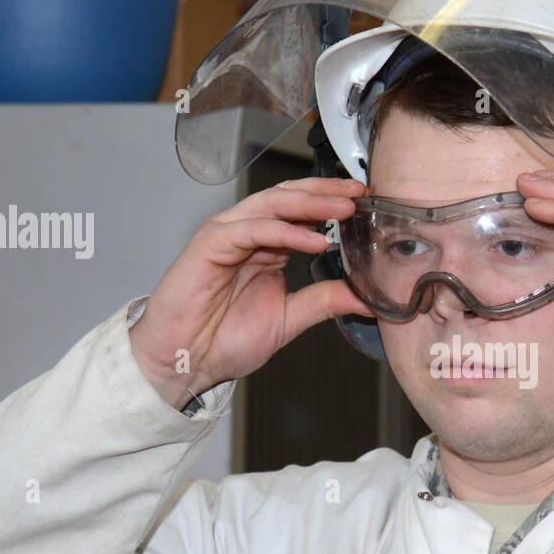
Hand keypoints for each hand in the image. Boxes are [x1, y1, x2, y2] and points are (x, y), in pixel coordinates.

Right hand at [129, 176, 371, 408]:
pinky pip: (252, 229)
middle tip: (359, 193)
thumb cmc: (223, 340)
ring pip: (273, 205)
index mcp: (266, 247)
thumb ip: (325, 301)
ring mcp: (227, 235)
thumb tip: (367, 298)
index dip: (333, 202)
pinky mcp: (210, 244)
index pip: (302, 211)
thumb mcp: (289, 318)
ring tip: (344, 208)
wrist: (187, 362)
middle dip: (327, 192)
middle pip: (290, 198)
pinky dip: (285, 232)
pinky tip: (315, 239)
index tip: (366, 202)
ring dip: (312, 203)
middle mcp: (247, 234)